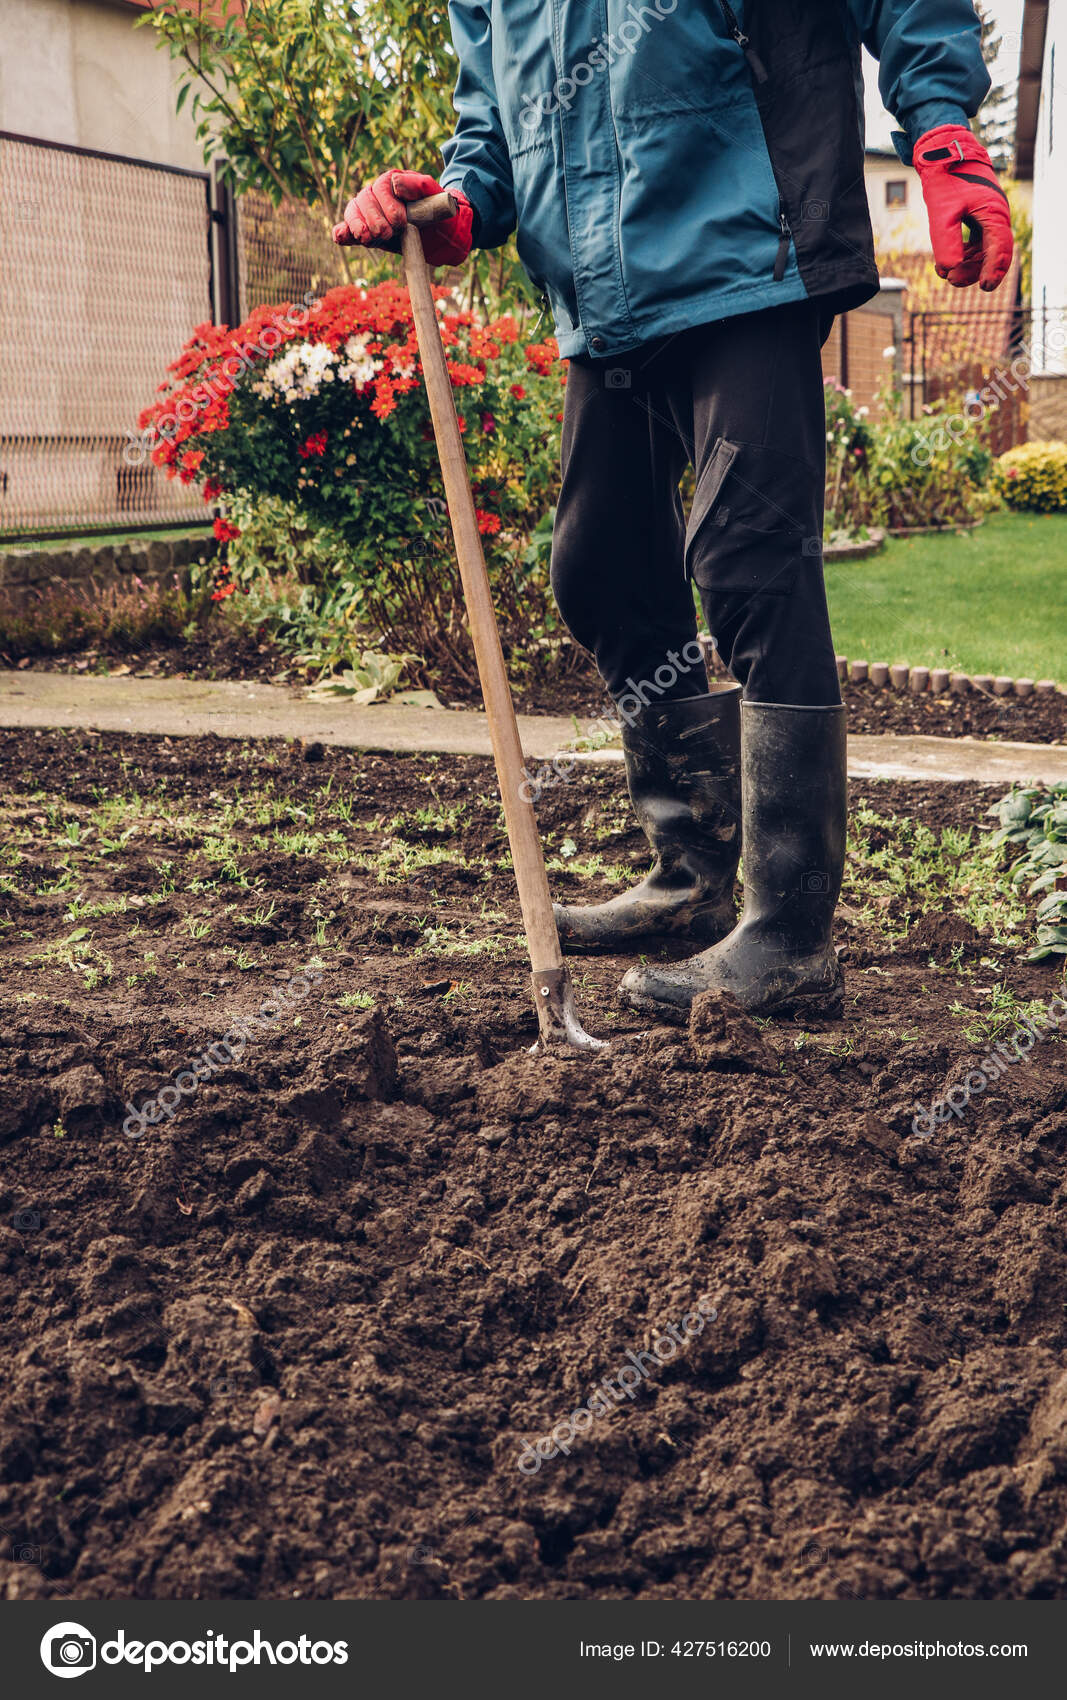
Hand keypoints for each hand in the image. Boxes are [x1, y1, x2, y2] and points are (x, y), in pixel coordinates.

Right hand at [333, 170, 473, 266]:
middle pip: (364, 200)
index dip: (387, 205)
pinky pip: (348, 230)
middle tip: (388, 234)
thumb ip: (420, 186)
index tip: (400, 222)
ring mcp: (369, 214)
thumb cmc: (440, 214)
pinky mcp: (366, 233)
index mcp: (393, 182)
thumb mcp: (437, 197)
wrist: (443, 236)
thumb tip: (396, 184)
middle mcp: (377, 195)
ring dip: (358, 226)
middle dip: (374, 219)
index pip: (381, 188)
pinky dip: (343, 233)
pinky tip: (341, 237)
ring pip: (353, 213)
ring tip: (368, 239)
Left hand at [913, 125, 1012, 291]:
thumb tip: (950, 271)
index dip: (994, 269)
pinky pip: (975, 241)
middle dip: (974, 270)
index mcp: (994, 212)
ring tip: (945, 274)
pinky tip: (945, 262)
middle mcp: (995, 215)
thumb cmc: (946, 178)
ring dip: (966, 264)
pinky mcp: (976, 215)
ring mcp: (987, 215)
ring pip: (983, 249)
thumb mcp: (942, 212)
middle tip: (952, 281)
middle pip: (992, 252)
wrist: (943, 151)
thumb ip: (946, 242)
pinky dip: (962, 253)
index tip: (986, 288)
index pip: (1001, 247)